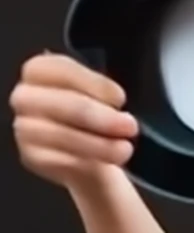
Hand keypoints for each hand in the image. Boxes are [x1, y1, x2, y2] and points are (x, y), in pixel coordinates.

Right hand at [9, 53, 137, 189]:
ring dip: (100, 145)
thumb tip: (116, 102)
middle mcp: (26, 97)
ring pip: (63, 136)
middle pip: (65, 105)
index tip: (120, 98)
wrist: (87, 147)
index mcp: (40, 70)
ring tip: (124, 149)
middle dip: (102, 118)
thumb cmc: (93, 111)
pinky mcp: (32, 157)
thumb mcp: (98, 91)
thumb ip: (102, 90)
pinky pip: (61, 161)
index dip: (95, 84)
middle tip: (129, 126)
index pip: (62, 70)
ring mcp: (25, 128)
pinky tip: (106, 162)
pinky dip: (88, 162)